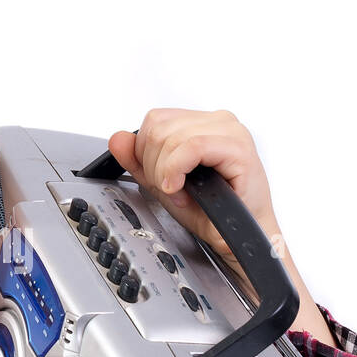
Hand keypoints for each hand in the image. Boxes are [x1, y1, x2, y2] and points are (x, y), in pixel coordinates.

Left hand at [107, 108, 280, 269]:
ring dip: (167, 173)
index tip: (158, 178)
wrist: (236, 237)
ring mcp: (230, 131)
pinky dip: (177, 170)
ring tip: (182, 192)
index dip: (145, 152)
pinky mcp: (238, 147)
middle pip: (158, 127)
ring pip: (171, 137)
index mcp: (202, 123)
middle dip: (154, 165)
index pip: (156, 119)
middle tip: (172, 189)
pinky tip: (181, 188)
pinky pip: (192, 147)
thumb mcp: (163, 184)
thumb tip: (118, 139)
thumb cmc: (211, 213)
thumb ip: (138, 161)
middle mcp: (218, 121)